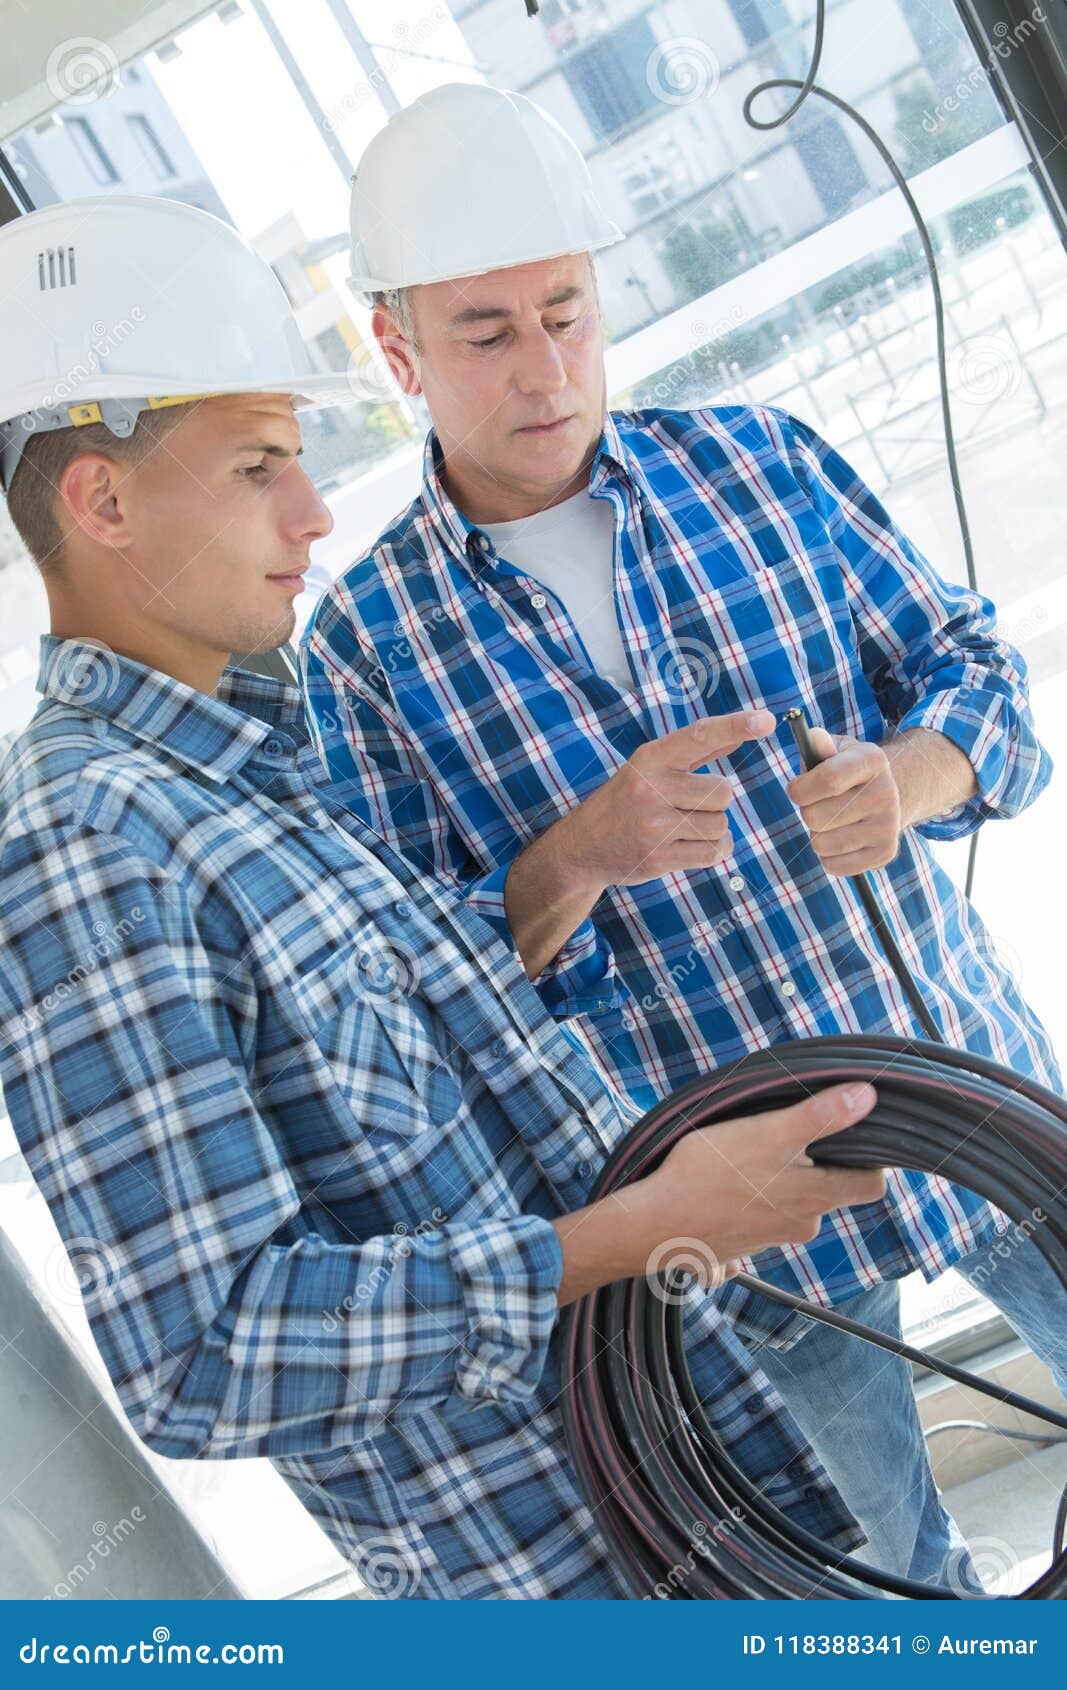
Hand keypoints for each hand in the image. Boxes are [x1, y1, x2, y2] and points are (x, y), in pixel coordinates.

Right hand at [555, 708, 776, 893]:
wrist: (582, 846)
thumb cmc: (625, 801)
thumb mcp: (650, 767)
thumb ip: (697, 751)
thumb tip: (740, 732)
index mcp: (650, 759)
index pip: (699, 735)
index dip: (735, 726)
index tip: (766, 720)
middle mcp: (651, 789)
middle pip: (723, 792)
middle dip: (716, 801)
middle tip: (689, 805)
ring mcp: (654, 826)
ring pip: (720, 824)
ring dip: (713, 827)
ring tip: (684, 827)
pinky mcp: (659, 858)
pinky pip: (714, 852)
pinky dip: (715, 849)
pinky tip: (696, 844)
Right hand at [628, 1081, 885, 1279]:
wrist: (653, 1224)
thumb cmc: (709, 1175)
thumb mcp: (768, 1133)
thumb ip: (820, 1116)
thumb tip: (868, 1096)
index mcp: (814, 1199)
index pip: (870, 1186)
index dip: (868, 1160)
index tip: (847, 1136)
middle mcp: (799, 1225)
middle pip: (826, 1191)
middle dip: (812, 1165)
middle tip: (780, 1136)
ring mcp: (768, 1238)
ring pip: (788, 1203)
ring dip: (774, 1181)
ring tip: (743, 1157)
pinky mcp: (738, 1243)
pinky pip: (752, 1219)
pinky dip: (743, 1203)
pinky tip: (720, 1184)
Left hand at [786, 727, 901, 874]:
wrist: (886, 796)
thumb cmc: (846, 770)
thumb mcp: (835, 749)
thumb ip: (819, 743)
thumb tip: (814, 739)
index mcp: (873, 760)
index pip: (828, 780)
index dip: (800, 790)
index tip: (796, 790)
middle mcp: (886, 793)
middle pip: (816, 817)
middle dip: (807, 812)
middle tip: (820, 805)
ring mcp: (888, 826)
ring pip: (821, 844)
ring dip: (816, 836)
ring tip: (831, 822)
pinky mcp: (885, 853)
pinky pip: (834, 866)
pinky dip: (828, 857)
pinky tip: (840, 840)